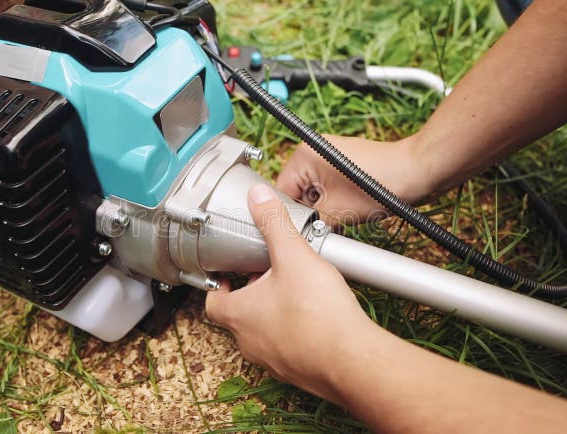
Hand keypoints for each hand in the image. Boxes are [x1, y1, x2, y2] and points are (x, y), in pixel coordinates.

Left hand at [205, 183, 375, 401]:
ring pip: (264, 333)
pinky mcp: (298, 370)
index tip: (229, 273)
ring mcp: (274, 360)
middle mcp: (250, 342)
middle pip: (239, 315)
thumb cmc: (318, 314)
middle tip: (267, 274)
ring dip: (273, 313)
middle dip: (252, 293)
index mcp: (240, 315)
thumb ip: (275, 223)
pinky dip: (296, 332)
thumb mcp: (294, 255)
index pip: (213, 301)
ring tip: (295, 291)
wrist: (353, 360)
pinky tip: (317, 316)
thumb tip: (258, 196)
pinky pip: (289, 349)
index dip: (219, 285)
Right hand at [276, 135, 426, 225]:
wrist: (417, 172)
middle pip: (297, 191)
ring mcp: (330, 155)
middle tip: (325, 224)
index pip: (281, 191)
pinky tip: (348, 208)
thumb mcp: (336, 212)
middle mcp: (314, 150)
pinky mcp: (343, 163)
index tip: (300, 229)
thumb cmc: (382, 184)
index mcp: (304, 155)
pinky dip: (334, 200)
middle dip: (309, 211)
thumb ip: (308, 225)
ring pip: (313, 191)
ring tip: (342, 214)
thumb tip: (297, 238)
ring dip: (324, 207)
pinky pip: (328, 186)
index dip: (290, 215)